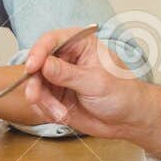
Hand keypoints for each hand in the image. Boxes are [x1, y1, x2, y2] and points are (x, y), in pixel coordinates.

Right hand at [22, 27, 160, 155]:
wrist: (129, 120)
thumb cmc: (122, 94)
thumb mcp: (96, 82)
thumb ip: (68, 74)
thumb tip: (44, 64)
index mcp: (80, 44)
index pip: (51, 40)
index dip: (38, 52)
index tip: (32, 67)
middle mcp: (66, 58)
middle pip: (37, 64)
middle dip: (35, 83)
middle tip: (36, 97)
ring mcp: (59, 78)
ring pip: (36, 85)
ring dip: (43, 101)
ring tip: (60, 113)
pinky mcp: (55, 95)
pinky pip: (39, 101)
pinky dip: (45, 110)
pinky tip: (60, 115)